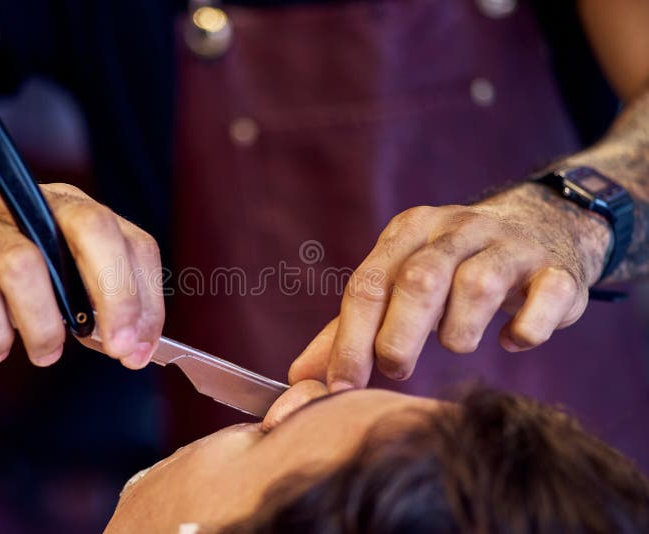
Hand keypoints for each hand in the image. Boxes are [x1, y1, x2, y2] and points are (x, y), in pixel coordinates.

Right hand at [0, 183, 163, 367]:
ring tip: (46, 353)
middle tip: (118, 350)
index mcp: (70, 209)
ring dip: (45, 323)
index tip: (141, 347)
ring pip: (27, 264)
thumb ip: (90, 305)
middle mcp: (31, 202)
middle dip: (117, 296)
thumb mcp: (49, 279)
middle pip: (92, 231)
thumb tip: (133, 345)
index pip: (130, 241)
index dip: (146, 297)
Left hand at [289, 183, 611, 389]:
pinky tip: (511, 339)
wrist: (540, 225)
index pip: (368, 284)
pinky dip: (525, 328)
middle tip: (396, 369)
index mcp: (409, 232)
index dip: (350, 340)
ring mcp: (510, 245)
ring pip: (477, 285)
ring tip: (457, 341)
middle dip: (399, 336)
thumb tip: (300, 375)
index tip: (340, 388)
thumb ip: (351, 327)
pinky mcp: (556, 268)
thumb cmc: (453, 267)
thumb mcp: (398, 283)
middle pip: (418, 281)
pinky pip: (546, 297)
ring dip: (460, 331)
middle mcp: (456, 229)